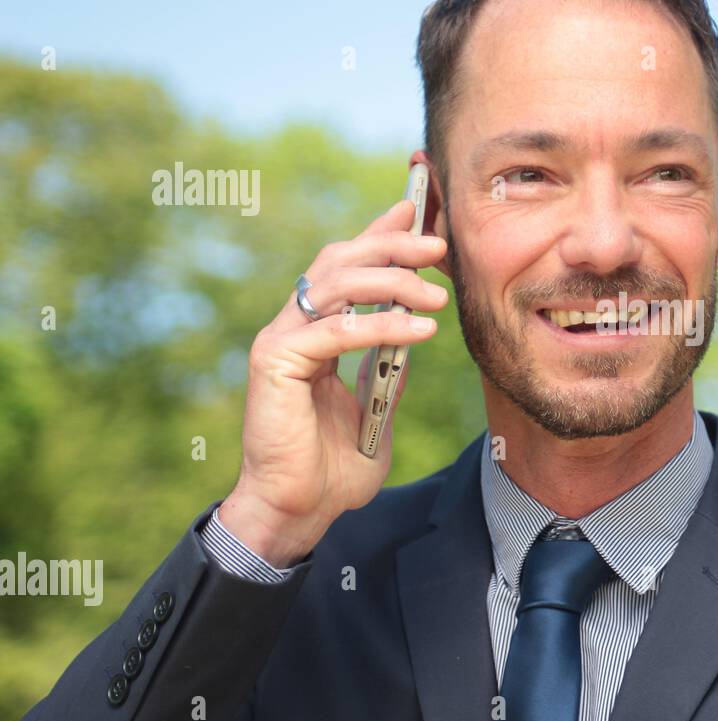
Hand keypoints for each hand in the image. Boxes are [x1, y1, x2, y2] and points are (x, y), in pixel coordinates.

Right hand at [218, 199, 448, 567]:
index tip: (416, 210)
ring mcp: (280, 341)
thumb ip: (388, 366)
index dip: (379, 234)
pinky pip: (336, 330)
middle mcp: (294, 327)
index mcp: (315, 331)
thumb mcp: (376, 405)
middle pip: (341, 261)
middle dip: (392, 244)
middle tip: (438, 244)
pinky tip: (419, 330)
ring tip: (438, 292)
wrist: (300, 511)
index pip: (347, 267)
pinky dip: (381, 325)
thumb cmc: (333, 468)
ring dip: (393, 282)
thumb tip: (413, 330)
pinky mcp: (276, 362)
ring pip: (337, 285)